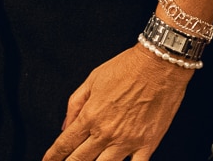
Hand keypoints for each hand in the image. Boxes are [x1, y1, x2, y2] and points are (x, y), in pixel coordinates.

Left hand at [43, 46, 193, 160]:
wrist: (160, 62)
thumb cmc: (128, 66)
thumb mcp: (93, 78)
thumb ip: (75, 104)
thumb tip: (64, 127)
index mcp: (90, 115)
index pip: (64, 144)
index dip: (52, 156)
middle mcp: (105, 132)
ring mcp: (126, 141)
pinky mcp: (147, 144)